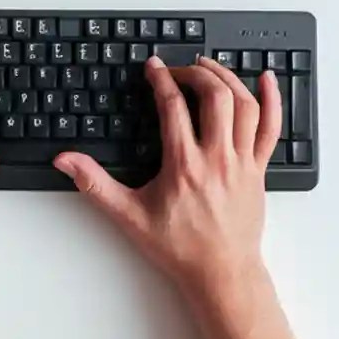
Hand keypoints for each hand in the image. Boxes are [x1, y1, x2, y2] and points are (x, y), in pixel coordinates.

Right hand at [54, 56, 280, 296]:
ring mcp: (242, 162)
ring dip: (227, 78)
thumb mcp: (128, 214)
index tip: (153, 67)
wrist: (221, 272)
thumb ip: (94, 184)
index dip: (161, 79)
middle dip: (195, 73)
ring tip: (210, 67)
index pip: (172, 107)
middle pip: (214, 97)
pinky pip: (271, 128)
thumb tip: (66, 161)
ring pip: (244, 105)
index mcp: (184, 164)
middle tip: (180, 68)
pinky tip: (266, 80)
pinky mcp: (259, 169)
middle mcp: (217, 157)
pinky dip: (272, 100)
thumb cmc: (178, 247)